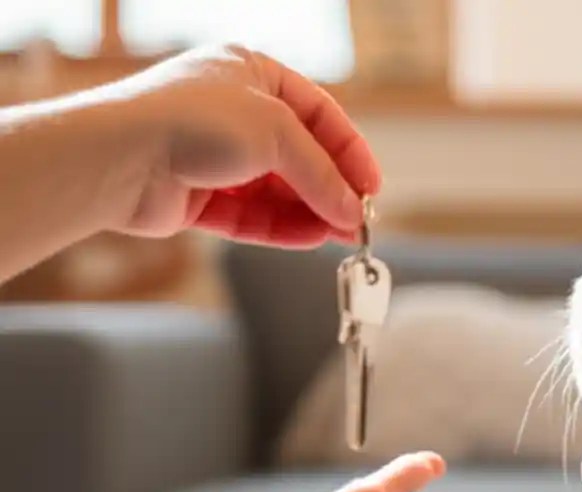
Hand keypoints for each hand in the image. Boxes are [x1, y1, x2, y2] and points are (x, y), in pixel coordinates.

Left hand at [107, 44, 379, 246]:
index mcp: (251, 72)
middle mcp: (232, 111)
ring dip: (312, 212)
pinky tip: (312, 239)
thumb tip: (353, 210)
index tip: (372, 187)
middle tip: (360, 219)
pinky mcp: (197, 196)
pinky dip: (283, 227)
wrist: (117, 157)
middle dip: (332, 188)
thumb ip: (322, 174)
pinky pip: (251, 215)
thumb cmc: (190, 120)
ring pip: (277, 190)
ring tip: (342, 235)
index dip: (350, 151)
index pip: (319, 113)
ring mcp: (213, 155)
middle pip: (299, 155)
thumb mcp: (277, 133)